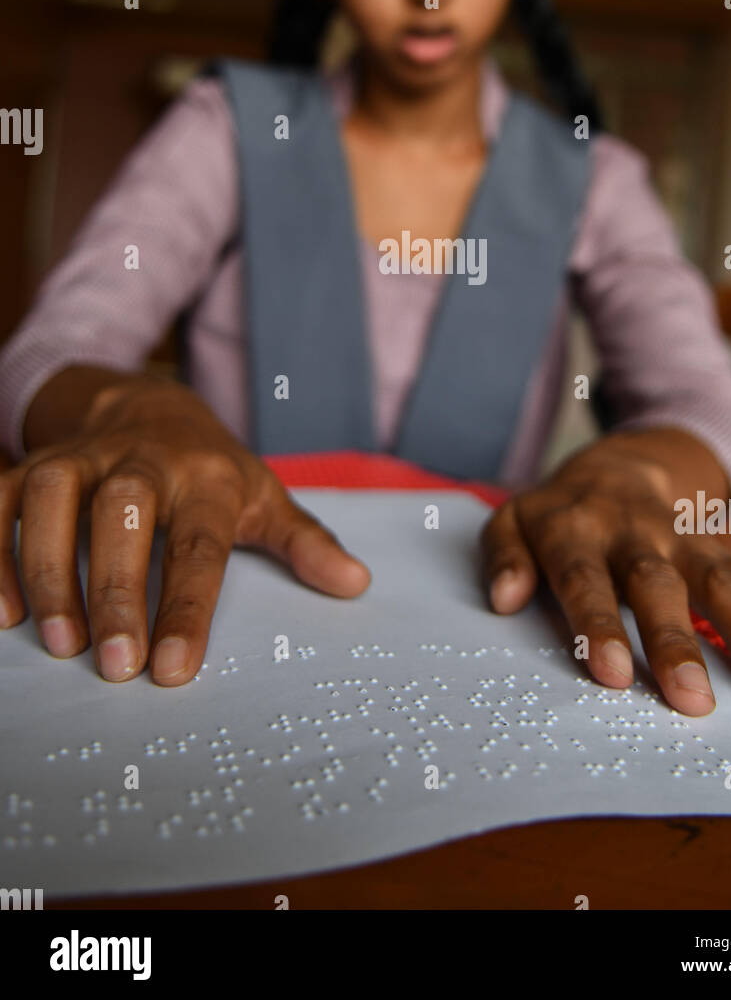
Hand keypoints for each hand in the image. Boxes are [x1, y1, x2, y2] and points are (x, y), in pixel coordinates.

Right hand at [0, 377, 369, 684]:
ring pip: (55, 496)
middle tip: (114, 666)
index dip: (189, 608)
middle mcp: (142, 461)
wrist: (145, 400)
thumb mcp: (263, 495)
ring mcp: (83, 458)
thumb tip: (355, 583)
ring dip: (51, 569)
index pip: (201, 545)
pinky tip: (2, 610)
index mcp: (208, 477)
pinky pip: (0, 498)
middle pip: (126, 513)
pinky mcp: (34, 463)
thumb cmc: (208, 468)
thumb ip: (304, 542)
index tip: (174, 671)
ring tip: (59, 643)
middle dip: (118, 589)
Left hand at [481, 447, 730, 716]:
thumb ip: (504, 557)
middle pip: (659, 584)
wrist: (618, 467)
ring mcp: (687, 541)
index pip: (585, 578)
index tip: (614, 674)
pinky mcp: (725, 551)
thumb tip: (503, 598)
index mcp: (576, 530)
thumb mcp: (513, 522)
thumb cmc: (557, 515)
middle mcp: (637, 534)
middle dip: (677, 640)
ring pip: (725, 585)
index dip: (598, 622)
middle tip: (693, 700)